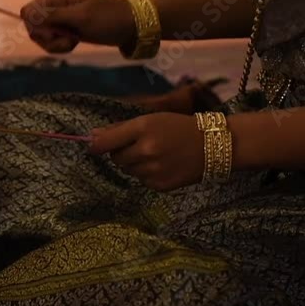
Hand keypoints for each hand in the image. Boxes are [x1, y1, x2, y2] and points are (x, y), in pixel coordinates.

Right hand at [20, 0, 134, 53]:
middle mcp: (56, 6)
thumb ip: (53, 16)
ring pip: (42, 37)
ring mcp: (60, 19)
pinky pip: (52, 42)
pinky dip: (60, 47)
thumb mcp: (81, 17)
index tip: (51, 33)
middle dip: (47, 38)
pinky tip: (73, 45)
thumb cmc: (108, 19)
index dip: (35, 26)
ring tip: (72, 43)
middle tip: (66, 39)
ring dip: (55, 45)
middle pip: (33, 26)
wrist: (130, 27)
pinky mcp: (66, 30)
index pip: (29, 11)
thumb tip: (24, 13)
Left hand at [89, 113, 204, 190]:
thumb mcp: (151, 120)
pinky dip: (147, 174)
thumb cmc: (178, 128)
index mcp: (143, 128)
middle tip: (140, 145)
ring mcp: (153, 170)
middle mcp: (146, 150)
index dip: (96, 146)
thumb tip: (92, 137)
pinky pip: (141, 180)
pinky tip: (163, 165)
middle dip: (122, 153)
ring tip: (155, 155)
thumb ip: (120, 129)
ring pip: (128, 170)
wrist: (213, 146)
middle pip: (116, 158)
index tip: (93, 146)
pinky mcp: (159, 185)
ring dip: (134, 164)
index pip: (106, 142)